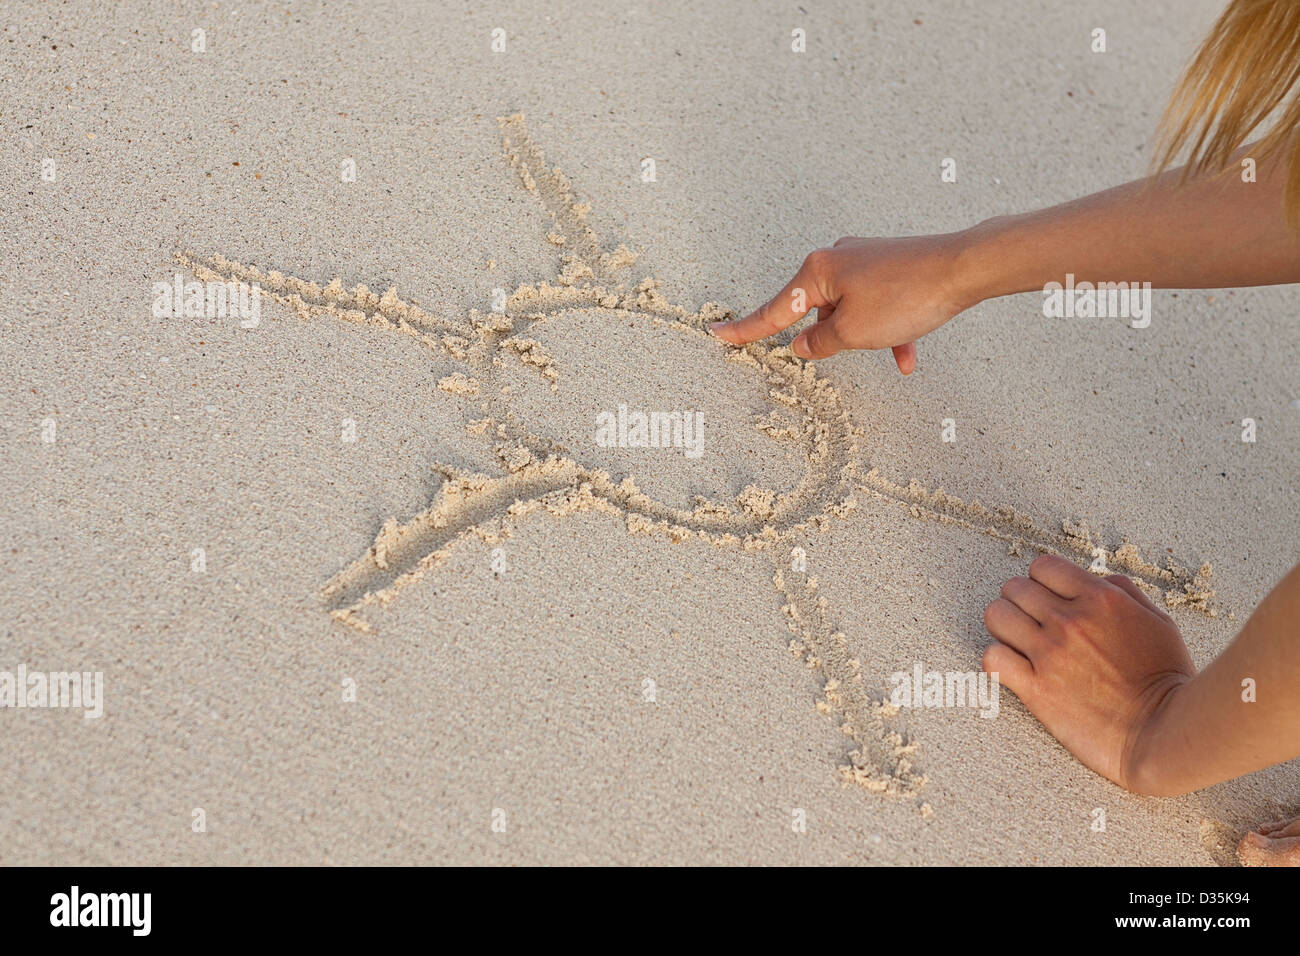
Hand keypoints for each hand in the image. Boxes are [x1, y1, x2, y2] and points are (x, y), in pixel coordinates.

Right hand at [708, 234, 975, 371]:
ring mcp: (865, 261)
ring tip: (891, 345)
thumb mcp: (854, 332)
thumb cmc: (908, 295)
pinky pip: (878, 307)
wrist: (965, 268)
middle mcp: (837, 259)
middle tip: (844, 347)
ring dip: (865, 335)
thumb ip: (821, 343)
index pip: (774, 311)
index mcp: (818, 271)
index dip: (746, 329)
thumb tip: (804, 346)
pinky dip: (887, 331)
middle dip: (830, 335)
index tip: (718, 334)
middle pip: (815, 310)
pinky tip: (906, 355)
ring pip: (850, 311)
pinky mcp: (890, 267)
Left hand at [981, 554, 1195, 792]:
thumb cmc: (1168, 681)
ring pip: (996, 616)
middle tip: (1032, 623)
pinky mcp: (1037, 689)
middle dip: (1020, 602)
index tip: (1048, 598)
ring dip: (1004, 627)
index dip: (1042, 581)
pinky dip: (997, 660)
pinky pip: (993, 658)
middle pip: (1014, 588)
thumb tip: (1097, 581)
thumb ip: (1124, 593)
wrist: (1165, 733)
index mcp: (1100, 599)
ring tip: (1019, 643)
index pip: (1043, 566)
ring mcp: (1050, 653)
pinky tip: (1014, 668)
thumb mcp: (1158, 622)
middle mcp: (1070, 620)